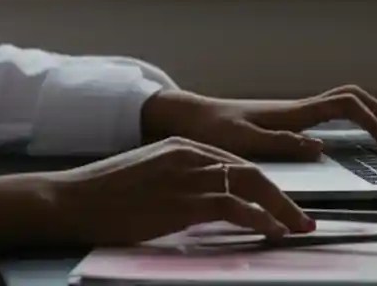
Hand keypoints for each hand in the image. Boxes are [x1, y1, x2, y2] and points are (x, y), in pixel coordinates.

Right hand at [45, 136, 315, 246]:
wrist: (72, 200)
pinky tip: (272, 230)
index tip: (282, 202)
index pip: (235, 162)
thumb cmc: (103, 196)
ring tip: (298, 228)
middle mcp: (190, 154)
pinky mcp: (182, 200)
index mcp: (182, 145)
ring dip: (280, 209)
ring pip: (250, 186)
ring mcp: (187, 175)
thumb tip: (205, 205)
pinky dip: (259, 218)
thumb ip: (179, 183)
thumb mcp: (148, 179)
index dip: (263, 184)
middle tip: (304, 217)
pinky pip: (233, 207)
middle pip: (251, 170)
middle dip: (282, 196)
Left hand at [141, 85, 376, 160]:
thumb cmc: (212, 130)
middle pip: (353, 98)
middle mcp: (299, 109)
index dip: (373, 121)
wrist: (190, 118)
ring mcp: (295, 113)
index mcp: (294, 113)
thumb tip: (320, 147)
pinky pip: (331, 115)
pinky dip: (352, 122)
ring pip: (344, 104)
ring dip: (370, 117)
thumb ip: (281, 144)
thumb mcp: (243, 141)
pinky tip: (355, 141)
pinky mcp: (288, 121)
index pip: (346, 106)